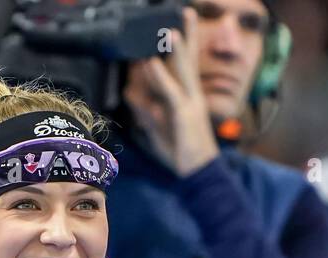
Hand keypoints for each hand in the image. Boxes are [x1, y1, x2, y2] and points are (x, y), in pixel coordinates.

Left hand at [122, 6, 218, 176]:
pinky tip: (151, 62)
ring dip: (175, 49)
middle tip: (185, 11)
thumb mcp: (156, 124)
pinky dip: (160, 76)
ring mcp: (190, 103)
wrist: (197, 172)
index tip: (179, 22)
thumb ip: (144, 105)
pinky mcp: (183, 115)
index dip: (183, 43)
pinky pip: (170, 91)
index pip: (185, 63)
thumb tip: (130, 88)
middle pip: (189, 59)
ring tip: (168, 30)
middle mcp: (192, 94)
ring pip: (182, 70)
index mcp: (188, 94)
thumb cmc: (179, 149)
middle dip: (188, 35)